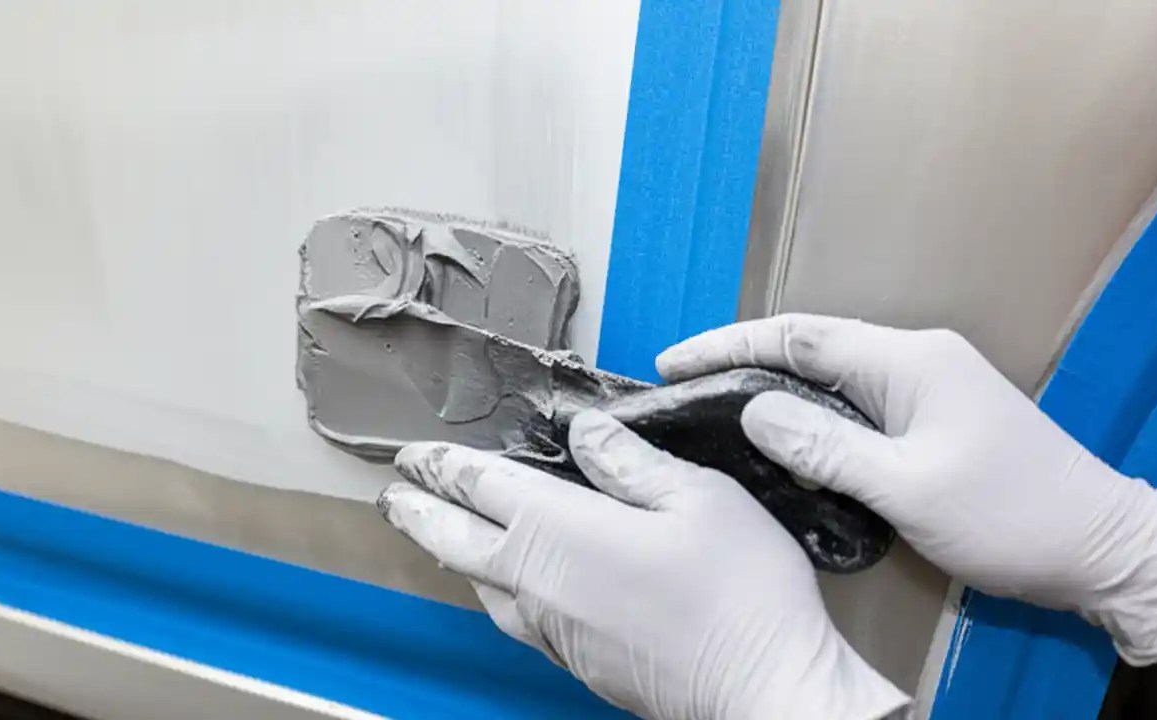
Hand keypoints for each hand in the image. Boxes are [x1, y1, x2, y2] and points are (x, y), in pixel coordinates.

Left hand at [379, 410, 907, 719]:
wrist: (762, 689)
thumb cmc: (741, 592)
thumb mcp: (699, 498)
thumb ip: (631, 463)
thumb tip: (585, 433)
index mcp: (561, 530)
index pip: (481, 486)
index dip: (441, 465)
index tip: (411, 454)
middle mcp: (540, 582)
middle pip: (456, 542)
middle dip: (419, 512)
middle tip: (394, 496)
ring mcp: (553, 629)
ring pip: (481, 586)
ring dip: (452, 554)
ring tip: (440, 535)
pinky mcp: (576, 661)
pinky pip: (514, 617)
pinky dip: (494, 590)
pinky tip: (509, 587)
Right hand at [658, 313, 1156, 665]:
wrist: (1098, 546)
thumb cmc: (1008, 515)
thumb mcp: (908, 487)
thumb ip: (826, 447)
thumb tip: (754, 409)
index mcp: (908, 361)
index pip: (799, 335)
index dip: (728, 344)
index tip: (672, 361)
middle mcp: (915, 359)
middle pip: (811, 346)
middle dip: (742, 360)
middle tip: (682, 386)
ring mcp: (927, 387)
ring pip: (830, 375)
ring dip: (773, 387)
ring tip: (714, 408)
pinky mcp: (932, 417)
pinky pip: (853, 403)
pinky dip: (809, 413)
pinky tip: (780, 438)